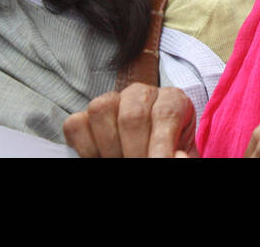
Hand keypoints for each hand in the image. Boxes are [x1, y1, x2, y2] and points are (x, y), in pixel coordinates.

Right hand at [63, 84, 198, 157]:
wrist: (155, 153)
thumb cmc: (170, 153)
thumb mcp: (183, 155)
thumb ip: (183, 157)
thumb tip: (177, 157)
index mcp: (172, 100)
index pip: (166, 114)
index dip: (161, 144)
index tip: (160, 163)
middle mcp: (142, 93)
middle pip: (132, 115)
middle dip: (134, 150)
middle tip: (138, 165)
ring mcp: (113, 100)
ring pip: (101, 110)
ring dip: (109, 147)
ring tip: (119, 161)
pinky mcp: (87, 115)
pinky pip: (76, 123)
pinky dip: (84, 146)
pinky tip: (99, 158)